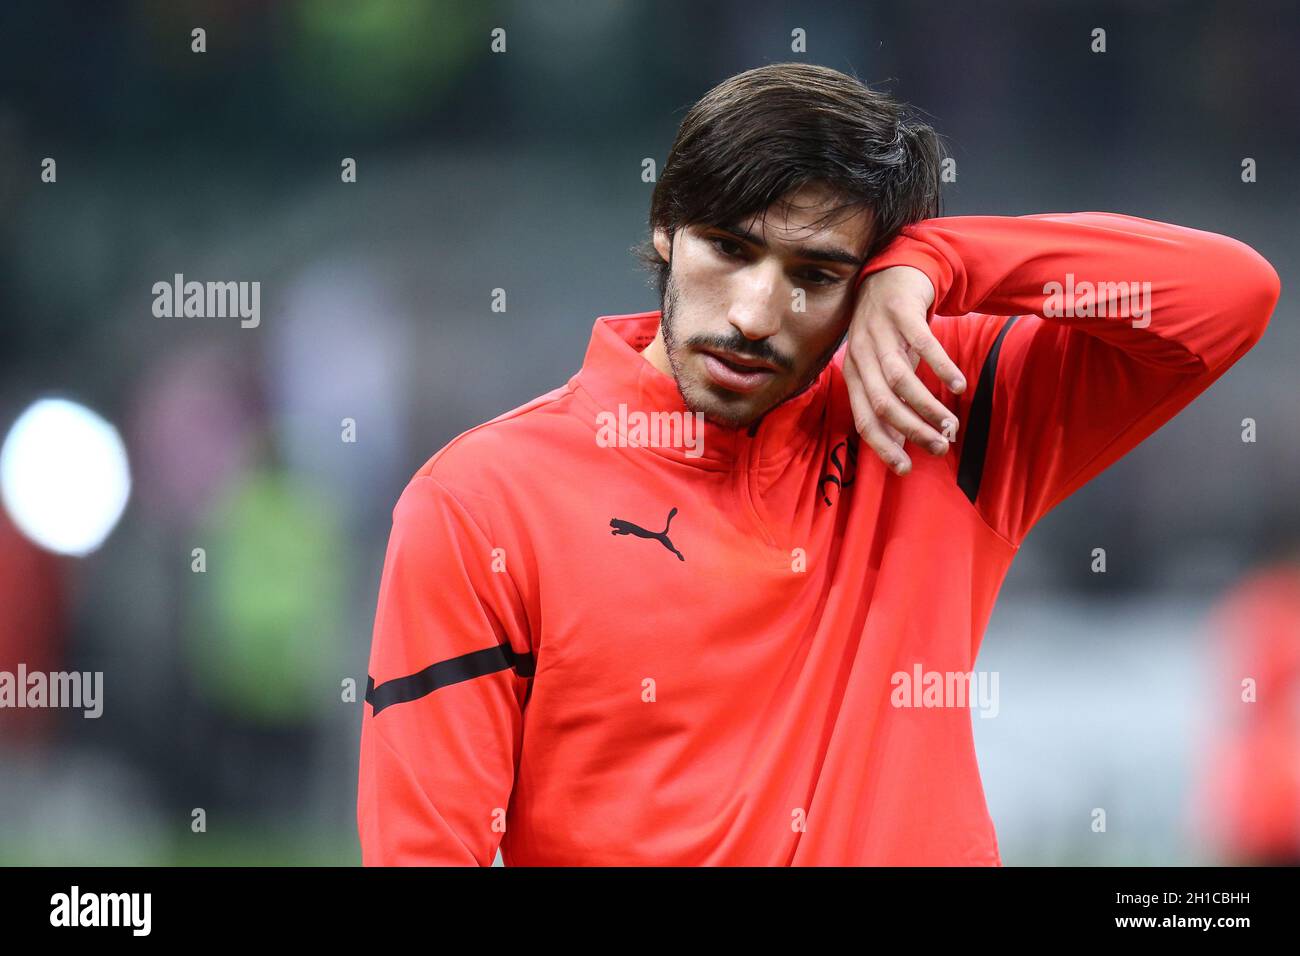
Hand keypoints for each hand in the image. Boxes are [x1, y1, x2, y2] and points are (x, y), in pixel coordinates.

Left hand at [843, 265, 965, 474]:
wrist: (891, 273)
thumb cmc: (888, 331)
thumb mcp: (883, 367)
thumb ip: (890, 402)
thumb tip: (899, 444)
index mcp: (854, 373)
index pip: (864, 419)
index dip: (884, 446)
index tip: (907, 468)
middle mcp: (860, 355)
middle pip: (883, 403)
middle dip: (912, 430)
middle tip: (941, 446)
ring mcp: (879, 333)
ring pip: (900, 379)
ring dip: (927, 406)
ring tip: (951, 423)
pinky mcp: (901, 313)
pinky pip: (921, 344)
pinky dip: (940, 367)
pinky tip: (959, 386)